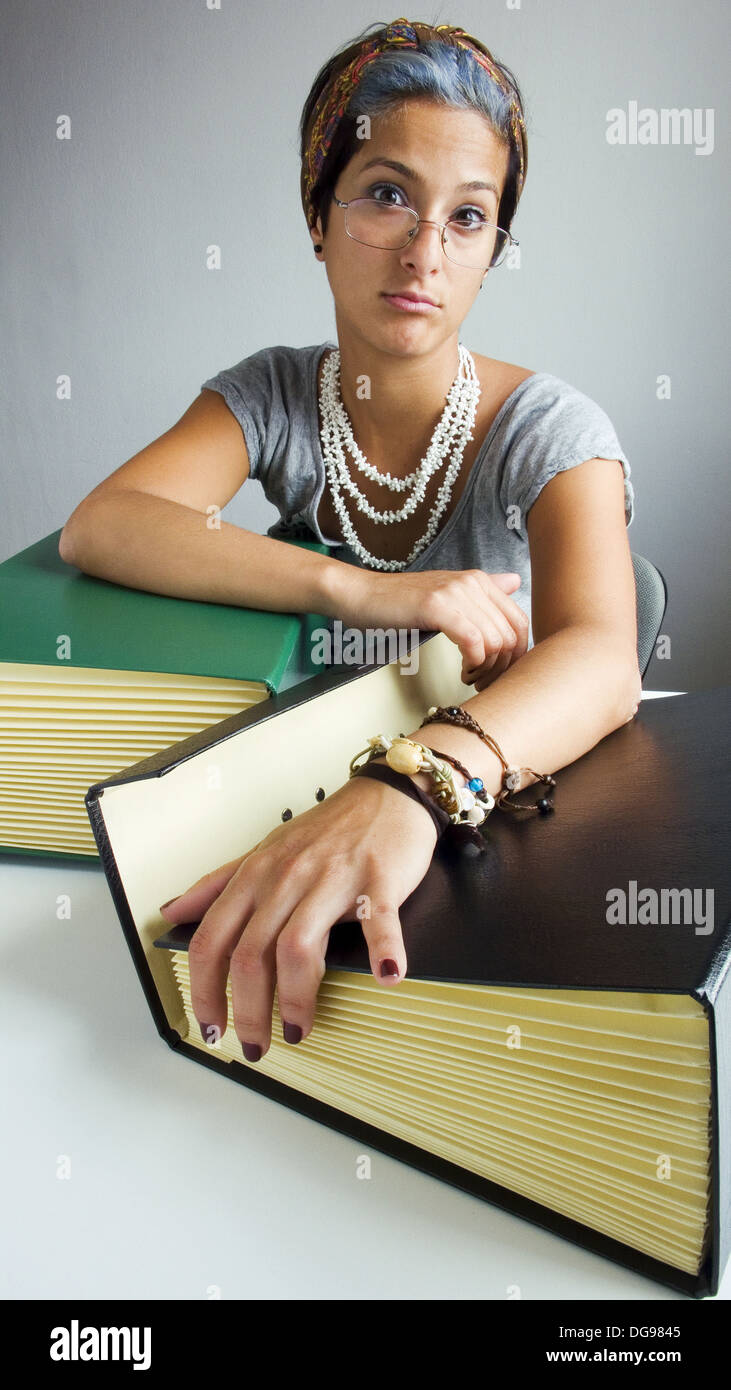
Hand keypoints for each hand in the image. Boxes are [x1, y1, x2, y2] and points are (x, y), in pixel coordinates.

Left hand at [158, 774, 438, 1059]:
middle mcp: (287, 879)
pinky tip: (386, 977)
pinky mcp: (378, 880)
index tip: (211, 1026)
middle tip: (256, 1044)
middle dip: (247, 1009)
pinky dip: (384, 951)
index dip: (204, 990)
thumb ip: (218, 885)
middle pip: (251, 953)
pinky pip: (377, 920)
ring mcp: (332, 879)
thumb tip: (173, 911)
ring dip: (295, 997)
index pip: (212, 940)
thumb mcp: (265, 853)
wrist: (386, 795)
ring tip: (298, 1029)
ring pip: (298, 945)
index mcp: (256, 877)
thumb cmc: (327, 830)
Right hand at [338, 567, 529, 690]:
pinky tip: (463, 672)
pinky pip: (474, 642)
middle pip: (511, 635)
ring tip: (470, 678)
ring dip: (487, 670)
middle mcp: (473, 582)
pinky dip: (474, 664)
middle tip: (484, 682)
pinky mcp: (437, 607)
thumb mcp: (446, 594)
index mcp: (479, 580)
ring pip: (495, 641)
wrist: (360, 594)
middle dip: (503, 668)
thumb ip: (482, 591)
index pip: (520, 621)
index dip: (517, 654)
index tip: (501, 673)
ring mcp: (456, 593)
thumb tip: (514, 581)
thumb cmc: (399, 602)